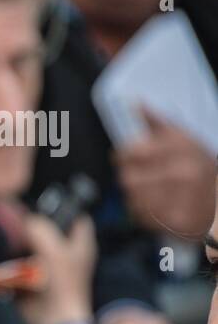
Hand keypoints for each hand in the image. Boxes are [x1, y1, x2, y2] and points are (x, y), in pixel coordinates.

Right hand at [18, 213, 96, 323]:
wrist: (51, 321)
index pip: (76, 217)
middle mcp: (68, 254)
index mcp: (81, 244)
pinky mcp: (36, 280)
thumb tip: (26, 221)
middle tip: (21, 223)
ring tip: (11, 240)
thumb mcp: (50, 248)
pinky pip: (24, 263)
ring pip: (35, 245)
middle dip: (36, 226)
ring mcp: (52, 267)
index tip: (44, 207)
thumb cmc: (59, 284)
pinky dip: (15, 260)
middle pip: (51, 230)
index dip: (63, 209)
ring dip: (22, 243)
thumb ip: (38, 227)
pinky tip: (7, 257)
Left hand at [115, 106, 215, 236]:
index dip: (123, 156)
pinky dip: (143, 211)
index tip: (124, 157)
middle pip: (127, 178)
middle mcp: (181, 172)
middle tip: (141, 176)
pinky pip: (141, 216)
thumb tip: (135, 102)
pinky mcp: (176, 221)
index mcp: (181, 149)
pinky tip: (158, 205)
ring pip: (132, 197)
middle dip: (129, 177)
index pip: (132, 153)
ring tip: (153, 191)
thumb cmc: (201, 166)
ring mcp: (180, 199)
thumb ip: (157, 121)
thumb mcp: (185, 138)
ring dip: (136, 194)